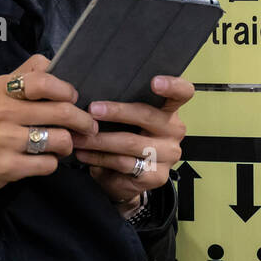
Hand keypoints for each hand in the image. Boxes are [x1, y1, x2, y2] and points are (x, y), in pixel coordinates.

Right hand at [0, 54, 98, 194]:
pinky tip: (46, 159)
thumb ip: (23, 77)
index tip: (73, 97)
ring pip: (60, 139)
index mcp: (2, 90)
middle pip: (61, 111)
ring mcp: (6, 140)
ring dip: (68, 144)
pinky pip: (49, 164)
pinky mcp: (9, 166)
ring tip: (65, 144)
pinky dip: (53, 162)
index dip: (66, 88)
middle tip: (87, 126)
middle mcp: (3, 112)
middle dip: (82, 120)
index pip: (43, 80)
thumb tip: (54, 65)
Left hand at [76, 75, 194, 206]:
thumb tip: (93, 93)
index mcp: (170, 110)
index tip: (155, 82)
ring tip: (78, 136)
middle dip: (116, 111)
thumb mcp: (127, 120)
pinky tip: (84, 154)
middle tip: (92, 110)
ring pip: (130, 142)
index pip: (182, 93)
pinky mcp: (156, 176)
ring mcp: (168, 155)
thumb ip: (122, 105)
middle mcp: (174, 130)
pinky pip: (124, 163)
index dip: (172, 85)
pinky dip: (99, 158)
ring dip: (99, 140)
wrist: (128, 179)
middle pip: (147, 115)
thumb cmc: (126, 138)